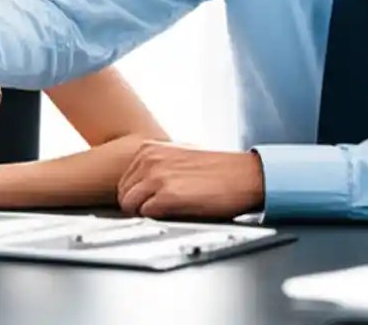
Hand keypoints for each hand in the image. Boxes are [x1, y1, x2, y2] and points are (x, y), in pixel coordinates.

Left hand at [117, 141, 264, 218]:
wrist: (245, 175)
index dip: (134, 195)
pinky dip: (156, 219)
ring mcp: (157, 177)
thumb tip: (141, 186)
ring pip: (129, 206)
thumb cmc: (218, 168)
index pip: (123, 180)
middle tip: (155, 212)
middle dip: (135, 206)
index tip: (146, 201)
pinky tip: (173, 215)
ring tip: (164, 214)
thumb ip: (156, 165)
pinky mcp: (168, 196)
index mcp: (149, 149)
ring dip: (144, 214)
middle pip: (123, 194)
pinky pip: (146, 214)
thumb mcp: (179, 155)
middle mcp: (149, 160)